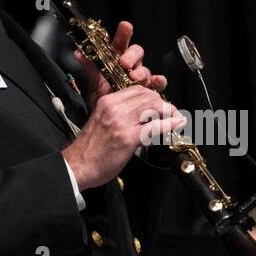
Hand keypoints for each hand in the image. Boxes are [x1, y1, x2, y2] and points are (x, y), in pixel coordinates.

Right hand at [61, 86, 183, 189]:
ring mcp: (122, 122)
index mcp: (107, 102)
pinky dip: (170, 124)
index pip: (137, 89)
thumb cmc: (90, 147)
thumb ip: (121, 114)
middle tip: (171, 111)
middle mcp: (114, 108)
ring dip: (168, 111)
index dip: (153, 95)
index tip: (159, 103)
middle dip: (163, 103)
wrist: (78, 166)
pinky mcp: (128, 138)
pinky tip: (177, 123)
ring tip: (174, 117)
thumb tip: (143, 114)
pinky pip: (155, 126)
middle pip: (148, 96)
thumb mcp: (102, 121)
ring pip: (153, 107)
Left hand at [75, 20, 166, 109]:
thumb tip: (79, 52)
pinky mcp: (149, 90)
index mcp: (117, 60)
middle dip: (132, 56)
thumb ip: (90, 67)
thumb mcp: (94, 83)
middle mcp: (131, 66)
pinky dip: (158, 81)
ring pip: (146, 68)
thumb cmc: (104, 98)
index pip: (121, 43)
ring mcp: (141, 78)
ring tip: (135, 77)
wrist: (109, 119)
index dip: (124, 33)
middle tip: (124, 62)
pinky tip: (156, 81)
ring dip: (141, 71)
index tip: (125, 27)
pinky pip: (157, 83)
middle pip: (136, 53)